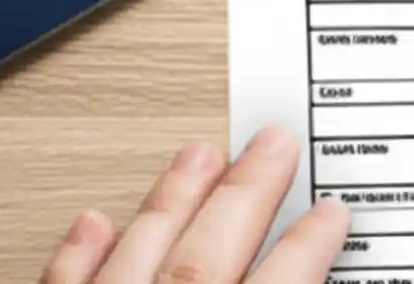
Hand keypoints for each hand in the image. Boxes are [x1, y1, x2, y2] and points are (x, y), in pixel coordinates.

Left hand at [40, 126, 349, 283]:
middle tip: (274, 144)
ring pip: (142, 252)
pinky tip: (94, 222)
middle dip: (248, 191)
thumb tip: (333, 275)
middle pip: (211, 252)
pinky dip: (80, 255)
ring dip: (173, 199)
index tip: (330, 213)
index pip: (284, 279)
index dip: (311, 242)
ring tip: (199, 153)